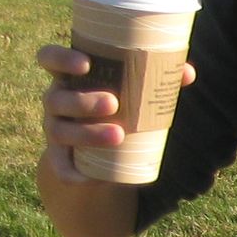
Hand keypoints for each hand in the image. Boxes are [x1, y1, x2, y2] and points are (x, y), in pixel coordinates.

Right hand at [36, 43, 194, 184]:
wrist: (101, 149)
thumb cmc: (119, 107)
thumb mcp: (131, 92)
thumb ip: (156, 79)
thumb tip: (187, 72)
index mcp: (70, 78)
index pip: (49, 59)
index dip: (60, 58)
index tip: (86, 63)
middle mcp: (56, 102)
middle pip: (56, 98)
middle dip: (83, 101)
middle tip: (114, 103)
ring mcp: (55, 130)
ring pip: (59, 131)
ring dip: (86, 134)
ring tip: (118, 135)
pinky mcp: (61, 157)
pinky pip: (61, 168)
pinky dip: (74, 174)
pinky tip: (92, 178)